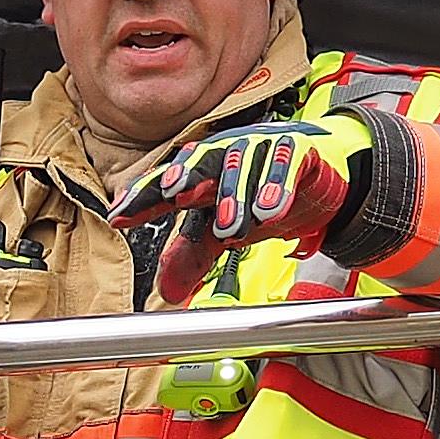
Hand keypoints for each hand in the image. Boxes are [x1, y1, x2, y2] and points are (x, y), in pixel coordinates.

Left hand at [118, 113, 373, 307]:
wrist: (320, 174)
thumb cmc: (263, 193)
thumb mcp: (226, 228)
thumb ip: (196, 254)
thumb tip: (166, 291)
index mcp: (203, 172)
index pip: (166, 184)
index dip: (142, 199)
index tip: (119, 217)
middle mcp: (226, 154)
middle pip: (200, 160)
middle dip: (184, 175)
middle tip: (172, 194)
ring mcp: (261, 147)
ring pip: (242, 163)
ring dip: (234, 193)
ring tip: (229, 227)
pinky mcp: (296, 149)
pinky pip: (285, 162)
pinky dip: (277, 185)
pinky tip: (270, 208)